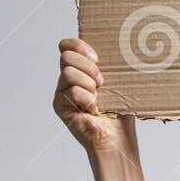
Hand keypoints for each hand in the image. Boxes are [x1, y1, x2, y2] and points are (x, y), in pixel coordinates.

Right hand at [53, 37, 137, 157]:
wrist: (117, 138)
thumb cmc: (120, 111)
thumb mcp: (118, 81)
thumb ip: (111, 63)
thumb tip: (120, 42)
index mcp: (80, 67)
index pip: (67, 45)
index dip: (79, 46)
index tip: (97, 58)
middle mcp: (67, 78)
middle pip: (66, 56)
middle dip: (88, 67)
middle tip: (101, 83)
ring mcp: (62, 92)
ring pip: (68, 73)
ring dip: (88, 85)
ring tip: (98, 99)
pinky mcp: (59, 106)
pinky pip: (71, 92)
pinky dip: (87, 100)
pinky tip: (93, 110)